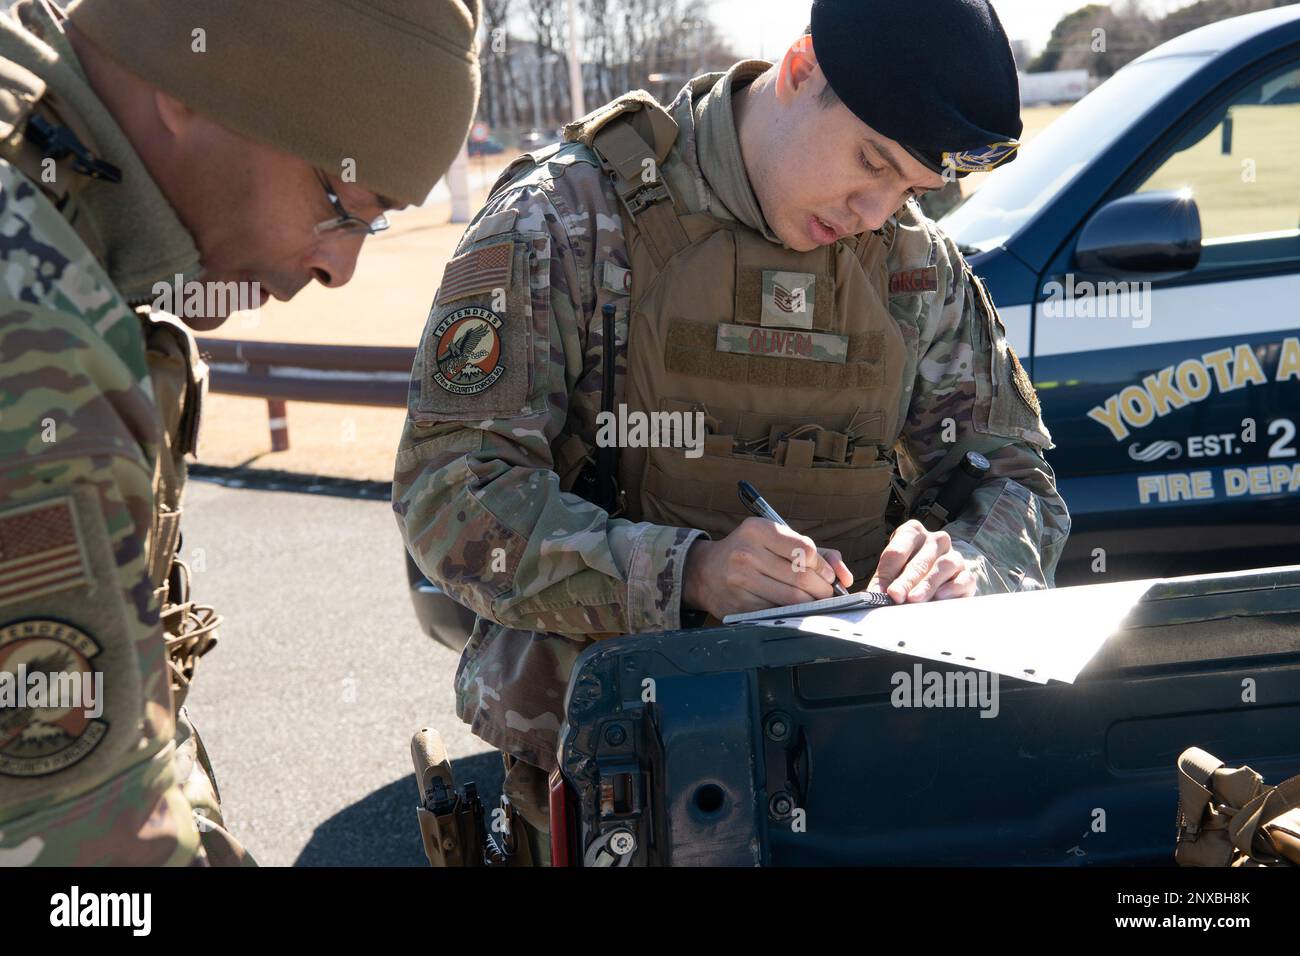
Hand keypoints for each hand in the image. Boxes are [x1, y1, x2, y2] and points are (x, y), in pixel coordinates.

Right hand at [682, 518, 852, 618]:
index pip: (805, 550)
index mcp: (758, 530)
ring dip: (811, 604)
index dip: (823, 567)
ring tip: (815, 602)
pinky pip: (777, 612)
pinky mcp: (739, 605)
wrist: (706, 571)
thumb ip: (816, 552)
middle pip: (801, 577)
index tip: (828, 576)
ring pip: (792, 599)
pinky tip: (794, 610)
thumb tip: (845, 577)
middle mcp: (747, 553)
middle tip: (828, 594)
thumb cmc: (751, 552)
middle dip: (823, 589)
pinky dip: (793, 614)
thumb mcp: (777, 540)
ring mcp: (740, 580)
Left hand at [869, 520, 975, 602]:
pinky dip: (952, 588)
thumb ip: (883, 582)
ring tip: (914, 599)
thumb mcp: (892, 573)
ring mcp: (954, 555)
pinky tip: (940, 597)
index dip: (887, 572)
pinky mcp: (967, 574)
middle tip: (895, 596)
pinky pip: (963, 579)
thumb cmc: (908, 574)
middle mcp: (936, 540)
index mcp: (912, 532)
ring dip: (927, 584)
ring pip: (944, 566)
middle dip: (906, 580)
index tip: (880, 590)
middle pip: (919, 561)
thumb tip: (872, 595)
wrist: (937, 582)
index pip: (897, 551)